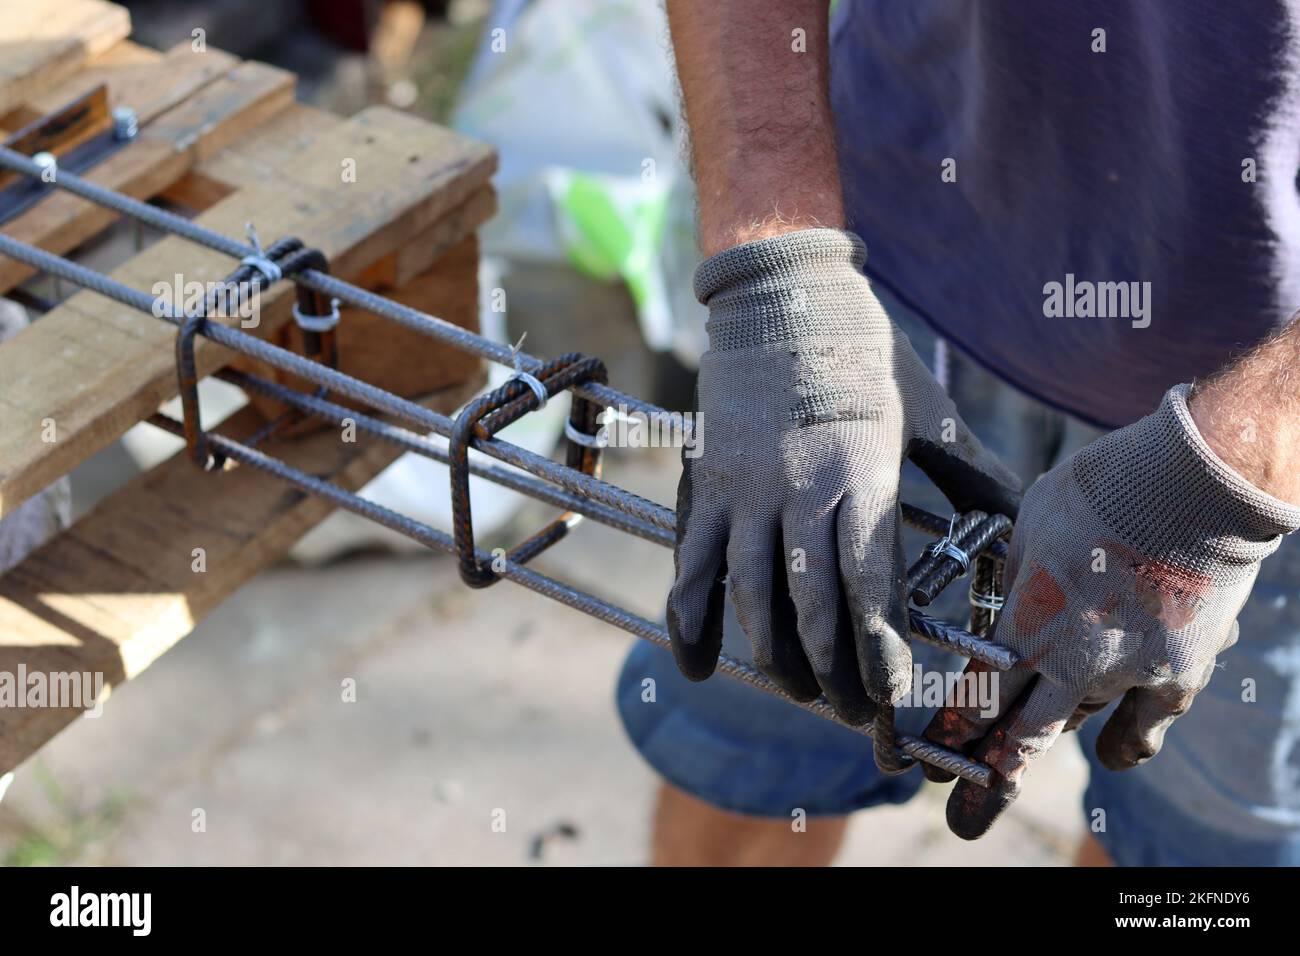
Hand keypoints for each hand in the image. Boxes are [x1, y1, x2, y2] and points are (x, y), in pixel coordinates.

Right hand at [667, 229, 1021, 725]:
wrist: (783, 298)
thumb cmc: (865, 357)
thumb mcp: (928, 413)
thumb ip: (971, 475)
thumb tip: (1018, 524)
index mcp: (862, 474)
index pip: (869, 583)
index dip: (877, 648)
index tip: (891, 696)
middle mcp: (800, 490)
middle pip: (811, 603)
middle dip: (833, 672)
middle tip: (853, 715)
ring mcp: (745, 489)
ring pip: (751, 594)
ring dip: (773, 654)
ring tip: (797, 693)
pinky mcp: (704, 484)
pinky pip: (691, 563)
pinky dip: (688, 619)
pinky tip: (697, 666)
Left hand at [924, 384, 1299, 838]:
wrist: (1197, 485)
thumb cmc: (1102, 488)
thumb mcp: (1031, 521)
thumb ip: (1016, 572)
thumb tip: (1009, 595)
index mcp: (1026, 623)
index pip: (977, 695)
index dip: (951, 731)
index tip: (927, 757)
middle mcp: (1070, 662)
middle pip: (1016, 734)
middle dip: (979, 775)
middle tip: (953, 808)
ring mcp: (1125, 675)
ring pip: (1071, 728)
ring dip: (1035, 757)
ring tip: (1003, 789)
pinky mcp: (1177, 673)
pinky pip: (1147, 726)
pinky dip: (1128, 745)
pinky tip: (1115, 760)